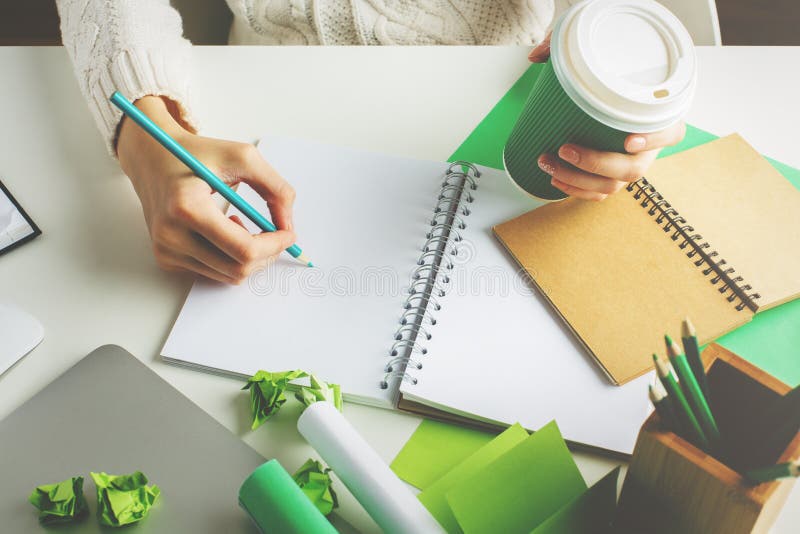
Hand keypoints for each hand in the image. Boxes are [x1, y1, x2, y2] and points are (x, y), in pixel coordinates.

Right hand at [117, 96, 295, 283]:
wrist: (152, 157)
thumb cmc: (197, 154)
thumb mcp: (242, 157)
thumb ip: (275, 189)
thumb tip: (288, 225)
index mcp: (187, 208)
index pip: (243, 249)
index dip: (274, 246)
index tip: (288, 233)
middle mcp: (171, 235)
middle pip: (238, 268)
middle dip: (267, 254)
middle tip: (275, 233)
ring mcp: (166, 250)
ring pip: (228, 275)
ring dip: (248, 255)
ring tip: (240, 223)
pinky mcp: (166, 258)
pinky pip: (213, 272)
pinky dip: (229, 257)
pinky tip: (222, 231)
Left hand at [529, 34, 685, 200]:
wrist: (606, 105)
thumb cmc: (608, 86)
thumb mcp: (594, 64)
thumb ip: (569, 55)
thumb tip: (537, 56)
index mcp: (658, 118)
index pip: (671, 132)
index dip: (654, 140)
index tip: (630, 140)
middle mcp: (648, 148)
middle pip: (633, 168)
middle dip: (596, 163)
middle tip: (566, 149)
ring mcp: (630, 167)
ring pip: (612, 185)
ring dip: (577, 179)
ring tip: (548, 163)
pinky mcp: (612, 179)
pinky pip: (598, 194)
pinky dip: (576, 190)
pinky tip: (555, 179)